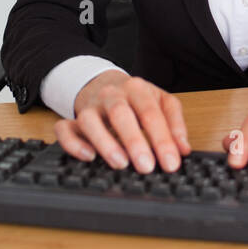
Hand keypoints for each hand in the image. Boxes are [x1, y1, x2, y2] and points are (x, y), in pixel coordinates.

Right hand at [53, 72, 190, 172]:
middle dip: (134, 141)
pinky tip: (88, 157)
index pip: (151, 113)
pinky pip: (64, 129)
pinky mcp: (73, 119)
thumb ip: (174, 124)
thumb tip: (183, 149)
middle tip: (146, 166)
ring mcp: (90, 106)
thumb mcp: (161, 102)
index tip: (171, 163)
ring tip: (120, 164)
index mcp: (137, 89)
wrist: (104, 82)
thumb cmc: (137, 98)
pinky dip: (73, 143)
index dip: (162, 139)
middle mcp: (112, 95)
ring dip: (105, 143)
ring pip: (90, 121)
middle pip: (121, 114)